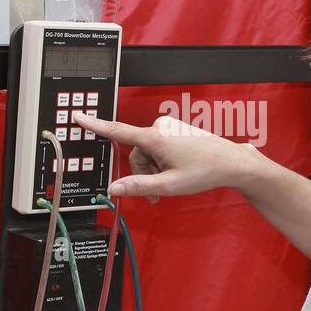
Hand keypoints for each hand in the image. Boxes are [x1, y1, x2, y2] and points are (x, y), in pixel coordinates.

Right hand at [72, 111, 260, 203]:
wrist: (231, 161)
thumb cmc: (205, 170)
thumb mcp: (169, 185)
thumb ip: (139, 187)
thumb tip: (115, 189)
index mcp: (155, 138)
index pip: (118, 131)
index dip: (95, 125)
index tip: (79, 117)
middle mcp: (160, 128)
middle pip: (135, 153)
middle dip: (143, 173)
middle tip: (156, 193)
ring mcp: (168, 127)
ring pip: (147, 152)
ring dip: (153, 170)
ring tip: (170, 183)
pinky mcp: (175, 130)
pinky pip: (158, 147)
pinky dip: (161, 162)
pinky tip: (176, 172)